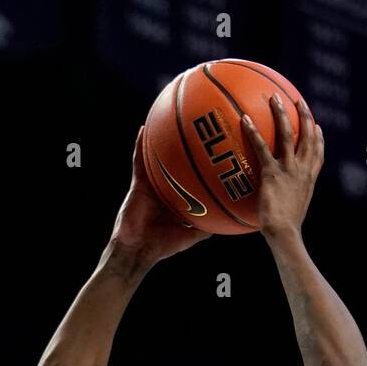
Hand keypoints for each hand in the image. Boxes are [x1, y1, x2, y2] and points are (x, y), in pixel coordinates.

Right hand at [107, 127, 209, 272]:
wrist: (138, 250)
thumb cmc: (163, 245)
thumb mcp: (192, 235)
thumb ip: (207, 226)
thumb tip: (227, 220)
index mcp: (177, 197)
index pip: (191, 176)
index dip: (202, 164)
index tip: (216, 150)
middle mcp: (166, 186)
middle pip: (178, 160)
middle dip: (188, 144)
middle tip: (200, 126)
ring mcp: (152, 183)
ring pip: (159, 156)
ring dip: (163, 138)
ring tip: (170, 116)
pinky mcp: (139, 183)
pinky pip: (139, 160)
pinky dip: (140, 145)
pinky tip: (144, 129)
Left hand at [240, 95, 323, 238]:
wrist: (285, 232)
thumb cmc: (285, 230)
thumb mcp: (291, 212)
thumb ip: (287, 202)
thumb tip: (276, 207)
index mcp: (309, 179)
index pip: (318, 154)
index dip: (318, 138)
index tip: (317, 126)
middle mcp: (302, 169)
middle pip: (308, 136)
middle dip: (305, 116)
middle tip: (299, 101)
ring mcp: (288, 169)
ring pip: (289, 134)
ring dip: (282, 114)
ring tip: (275, 98)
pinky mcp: (272, 172)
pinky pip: (261, 147)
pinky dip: (253, 132)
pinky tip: (245, 119)